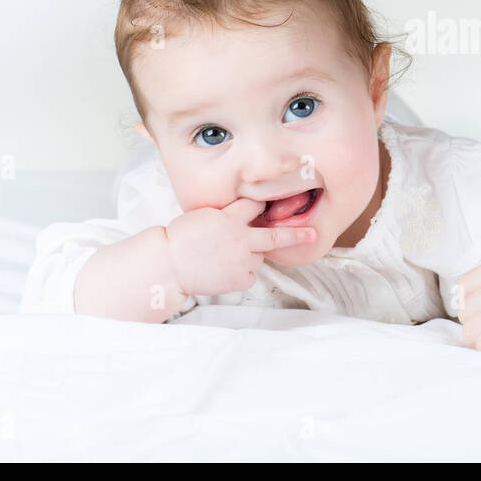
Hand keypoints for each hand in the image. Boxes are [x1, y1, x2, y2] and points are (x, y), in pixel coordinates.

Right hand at [165, 198, 316, 296]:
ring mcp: (242, 259)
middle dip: (297, 235)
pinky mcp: (240, 278)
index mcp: (230, 217)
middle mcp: (241, 237)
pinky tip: (222, 271)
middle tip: (312, 235)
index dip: (264, 203)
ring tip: (222, 258)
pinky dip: (240, 274)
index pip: (256, 204)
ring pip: (258, 257)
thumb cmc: (180, 238)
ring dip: (248, 256)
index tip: (275, 201)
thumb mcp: (204, 215)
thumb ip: (227, 216)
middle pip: (276, 235)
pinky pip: (248, 276)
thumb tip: (241, 218)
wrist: (168, 264)